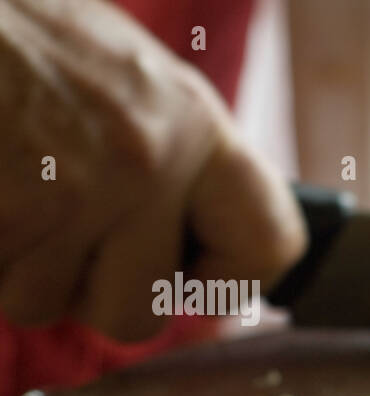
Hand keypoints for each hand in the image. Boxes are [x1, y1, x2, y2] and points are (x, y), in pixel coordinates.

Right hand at [0, 0, 304, 340]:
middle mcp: (148, 161)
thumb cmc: (11, 37)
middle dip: (85, 289)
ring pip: (46, 305)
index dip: (228, 279)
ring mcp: (72, 192)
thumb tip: (206, 250)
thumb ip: (174, 160)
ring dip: (11, 265)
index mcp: (193, 123)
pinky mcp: (5, 215)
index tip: (186, 271)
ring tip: (0, 185)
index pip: (271, 244)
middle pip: (141, 313)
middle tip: (48, 222)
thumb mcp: (122, 75)